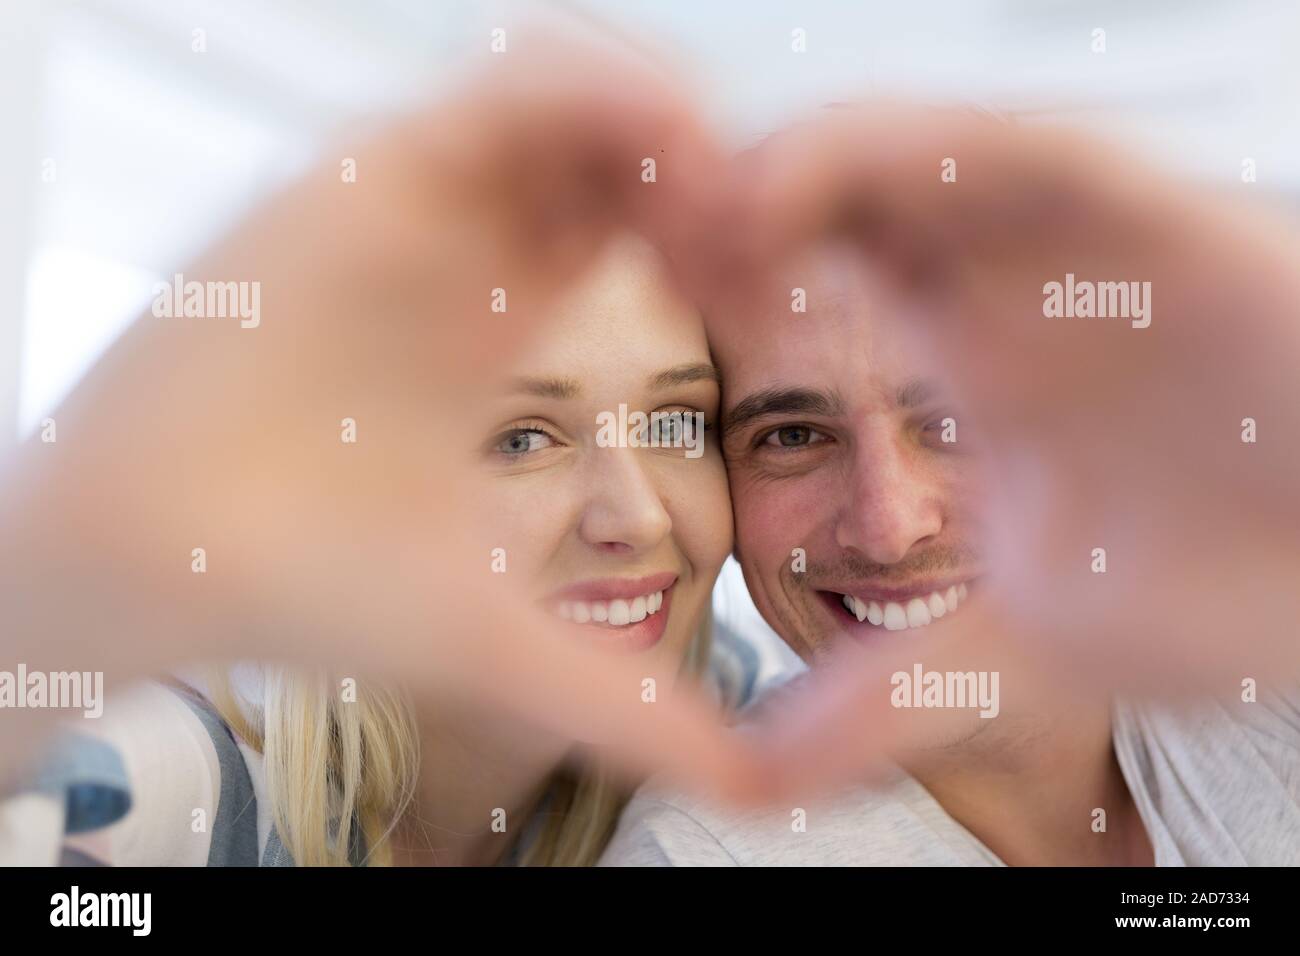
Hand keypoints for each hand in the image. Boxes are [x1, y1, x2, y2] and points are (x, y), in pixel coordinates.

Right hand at [0, 41, 760, 801]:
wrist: (159, 558)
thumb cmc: (318, 591)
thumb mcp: (508, 640)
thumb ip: (626, 703)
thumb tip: (750, 792)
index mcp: (509, 324)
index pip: (647, 228)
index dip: (733, 245)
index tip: (779, 299)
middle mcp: (473, 252)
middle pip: (626, 150)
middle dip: (720, 173)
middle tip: (770, 242)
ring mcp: (428, 203)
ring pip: (579, 95)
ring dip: (675, 122)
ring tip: (729, 200)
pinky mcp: (376, 167)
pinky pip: (510, 81)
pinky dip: (604, 88)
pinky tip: (671, 152)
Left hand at [702, 103, 1299, 795]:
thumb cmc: (1212, 582)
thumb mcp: (1006, 647)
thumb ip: (877, 697)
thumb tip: (750, 782)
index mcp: (960, 342)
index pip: (817, 258)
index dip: (721, 257)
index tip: (643, 282)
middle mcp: (1005, 274)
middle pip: (842, 180)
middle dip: (736, 187)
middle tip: (643, 224)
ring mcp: (1072, 240)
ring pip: (912, 142)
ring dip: (799, 158)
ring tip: (708, 207)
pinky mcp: (1152, 217)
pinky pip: (1017, 149)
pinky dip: (911, 149)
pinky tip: (819, 184)